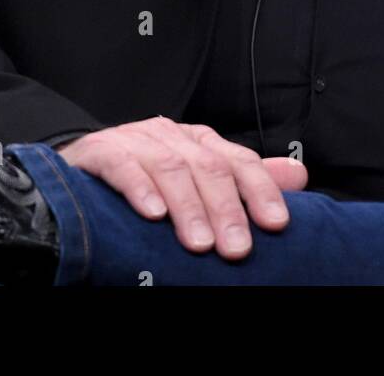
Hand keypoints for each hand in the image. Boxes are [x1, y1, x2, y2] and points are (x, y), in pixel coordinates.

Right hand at [55, 116, 307, 258]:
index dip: (260, 190)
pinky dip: (140, 188)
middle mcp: (172, 136)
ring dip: (188, 207)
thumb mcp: (199, 175)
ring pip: (170, 167)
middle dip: (226, 209)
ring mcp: (137, 140)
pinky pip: (123, 165)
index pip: (238, 161)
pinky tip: (152, 213)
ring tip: (200, 243)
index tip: (276, 224)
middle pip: (207, 167)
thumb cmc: (148, 175)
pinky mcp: (103, 151)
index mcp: (200, 142)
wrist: (83, 164)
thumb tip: (299, 175)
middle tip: (237, 248)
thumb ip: (246, 178)